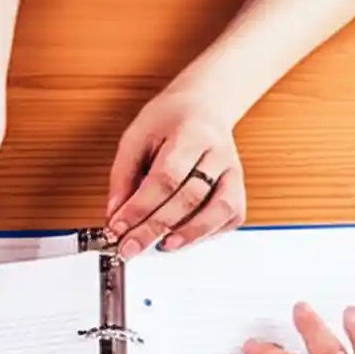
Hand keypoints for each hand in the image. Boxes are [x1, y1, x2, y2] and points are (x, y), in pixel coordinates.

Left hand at [105, 86, 245, 257]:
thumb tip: (115, 214)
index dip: (140, 207)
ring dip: (188, 234)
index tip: (117, 228)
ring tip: (161, 246)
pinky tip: (185, 238)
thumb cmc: (169, 121)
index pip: (165, 177)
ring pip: (218, 209)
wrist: (204, 106)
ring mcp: (233, 171)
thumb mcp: (136, 136)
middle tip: (130, 247)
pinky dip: (208, 233)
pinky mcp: (239, 186)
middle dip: (155, 227)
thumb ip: (123, 175)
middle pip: (188, 197)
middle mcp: (218, 152)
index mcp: (190, 133)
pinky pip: (231, 216)